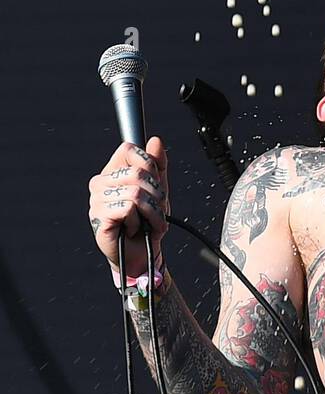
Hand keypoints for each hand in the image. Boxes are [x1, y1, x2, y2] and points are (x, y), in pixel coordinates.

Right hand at [88, 136, 168, 277]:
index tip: (155, 184)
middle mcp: (100, 183)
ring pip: (135, 191)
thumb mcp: (159, 189)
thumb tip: (155, 140)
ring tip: (149, 222)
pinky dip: (140, 221)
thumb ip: (158, 164)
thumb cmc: (147, 221)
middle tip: (157, 210)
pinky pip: (128, 208)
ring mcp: (96, 200)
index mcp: (112, 171)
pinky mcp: (99, 217)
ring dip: (152, 211)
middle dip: (157, 194)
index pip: (129, 149)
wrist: (143, 253)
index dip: (149, 164)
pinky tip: (135, 228)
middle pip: (137, 172)